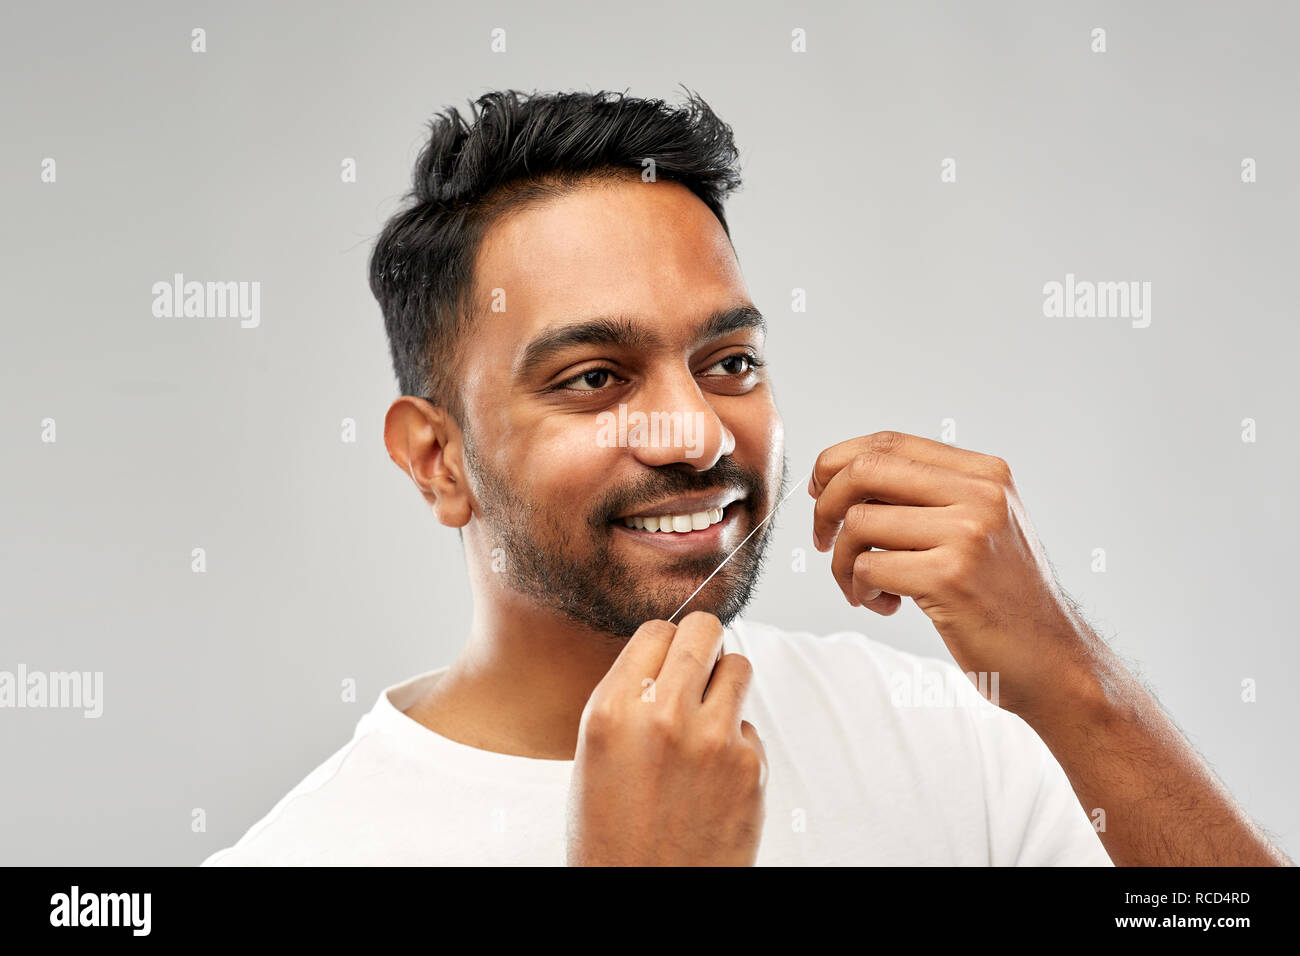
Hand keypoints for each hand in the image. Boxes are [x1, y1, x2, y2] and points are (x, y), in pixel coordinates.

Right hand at [565, 611, 767, 865]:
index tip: (670, 660)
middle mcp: (662, 716)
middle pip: (704, 630)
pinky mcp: (750, 768)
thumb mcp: (596, 753)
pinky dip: (736, 744)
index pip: (656, 630)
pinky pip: (749, 727)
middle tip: (701, 668)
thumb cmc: (611, 832)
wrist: (645, 896)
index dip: (666, 643)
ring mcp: (713, 740)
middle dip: (705, 644)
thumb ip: (629, 699)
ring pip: (739, 667)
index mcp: (612, 710)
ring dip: (726, 686)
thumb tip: (668, 654)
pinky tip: (712, 779)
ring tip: (706, 724)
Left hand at [809, 430, 1094, 718]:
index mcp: (985, 473)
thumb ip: (927, 496)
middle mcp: (980, 494)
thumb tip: (842, 477)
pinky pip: (867, 567)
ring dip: (841, 562)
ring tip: (864, 587)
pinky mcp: (950, 578)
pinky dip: (860, 588)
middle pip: (864, 471)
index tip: (820, 492)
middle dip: (825, 506)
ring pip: (858, 523)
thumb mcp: (979, 526)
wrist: (1051, 660)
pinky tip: (885, 605)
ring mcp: (967, 534)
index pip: (887, 442)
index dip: (838, 463)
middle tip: (822, 541)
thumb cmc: (1001, 597)